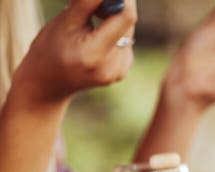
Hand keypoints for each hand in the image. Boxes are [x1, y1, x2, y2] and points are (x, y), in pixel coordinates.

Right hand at [13, 0, 136, 104]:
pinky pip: (124, 44)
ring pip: (127, 33)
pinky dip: (114, 32)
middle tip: (96, 3)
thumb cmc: (50, 48)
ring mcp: (119, 71)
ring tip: (92, 19)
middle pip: (127, 25)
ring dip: (114, 19)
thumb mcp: (65, 22)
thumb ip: (87, 3)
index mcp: (94, 53)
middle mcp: (111, 66)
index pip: (125, 19)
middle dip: (116, 6)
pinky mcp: (121, 72)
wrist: (48, 82)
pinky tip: (96, 35)